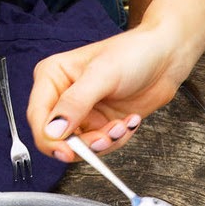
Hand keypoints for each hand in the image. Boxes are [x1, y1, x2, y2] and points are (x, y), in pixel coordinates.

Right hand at [26, 27, 198, 161]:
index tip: (67, 151)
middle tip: (105, 137)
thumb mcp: (102, 75)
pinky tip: (130, 122)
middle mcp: (63, 97)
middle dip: (85, 143)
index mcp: (52, 77)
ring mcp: (82, 113)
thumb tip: (53, 130)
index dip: (50, 139)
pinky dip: (117, 139)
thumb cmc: (133, 54)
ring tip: (123, 125)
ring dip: (105, 141)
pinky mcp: (100, 124)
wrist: (166, 58)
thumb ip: (75, 103)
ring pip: (81, 146)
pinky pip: (101, 145)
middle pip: (58, 138)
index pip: (38, 118)